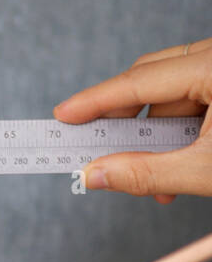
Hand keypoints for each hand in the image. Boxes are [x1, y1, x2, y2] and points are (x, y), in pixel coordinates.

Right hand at [53, 38, 211, 201]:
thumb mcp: (205, 171)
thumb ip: (146, 174)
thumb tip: (95, 175)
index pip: (138, 80)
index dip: (96, 101)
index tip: (64, 116)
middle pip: (151, 79)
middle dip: (127, 124)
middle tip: (101, 154)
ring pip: (173, 90)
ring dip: (159, 136)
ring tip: (162, 183)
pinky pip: (195, 94)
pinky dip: (182, 129)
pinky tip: (183, 162)